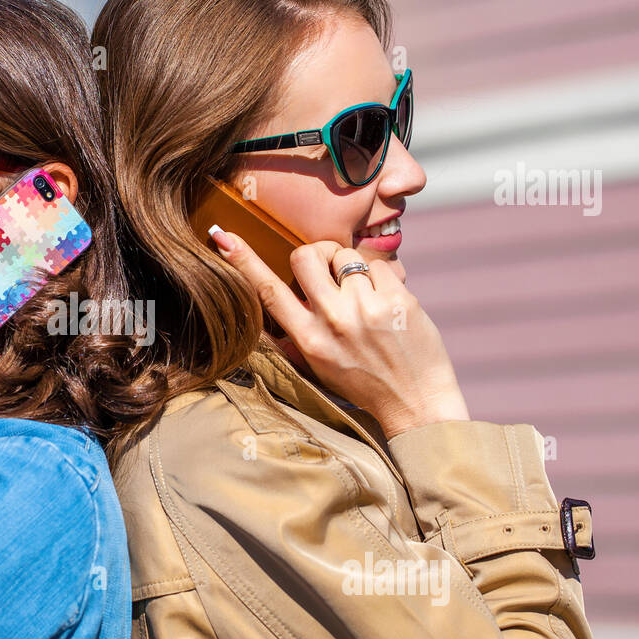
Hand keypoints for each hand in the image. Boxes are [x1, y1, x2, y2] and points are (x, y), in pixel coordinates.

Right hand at [210, 228, 468, 438]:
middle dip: (316, 253)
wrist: (415, 403)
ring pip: (344, 255)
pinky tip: (387, 301)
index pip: (267, 291)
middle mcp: (332, 321)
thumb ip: (293, 337)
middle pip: (305, 255)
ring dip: (350, 266)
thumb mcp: (318, 366)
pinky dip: (381, 277)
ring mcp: (366, 308)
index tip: (223, 236)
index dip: (243, 260)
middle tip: (329, 269)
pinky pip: (378, 265)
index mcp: (307, 339)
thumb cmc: (364, 384)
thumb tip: (270, 307)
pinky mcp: (398, 300)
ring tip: (362, 293)